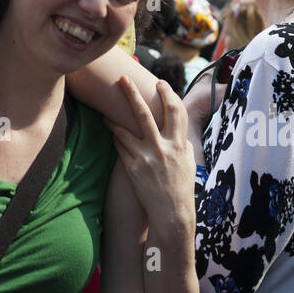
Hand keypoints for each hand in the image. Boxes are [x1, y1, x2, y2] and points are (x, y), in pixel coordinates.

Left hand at [104, 77, 194, 225]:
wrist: (171, 213)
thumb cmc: (182, 188)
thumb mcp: (188, 162)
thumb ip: (183, 144)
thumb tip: (179, 131)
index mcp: (179, 144)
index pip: (175, 110)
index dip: (167, 93)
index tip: (159, 83)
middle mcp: (162, 148)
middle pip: (144, 113)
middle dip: (132, 93)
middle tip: (122, 79)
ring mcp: (146, 157)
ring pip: (124, 130)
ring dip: (113, 118)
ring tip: (104, 111)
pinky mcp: (132, 168)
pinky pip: (120, 146)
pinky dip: (116, 138)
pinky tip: (112, 133)